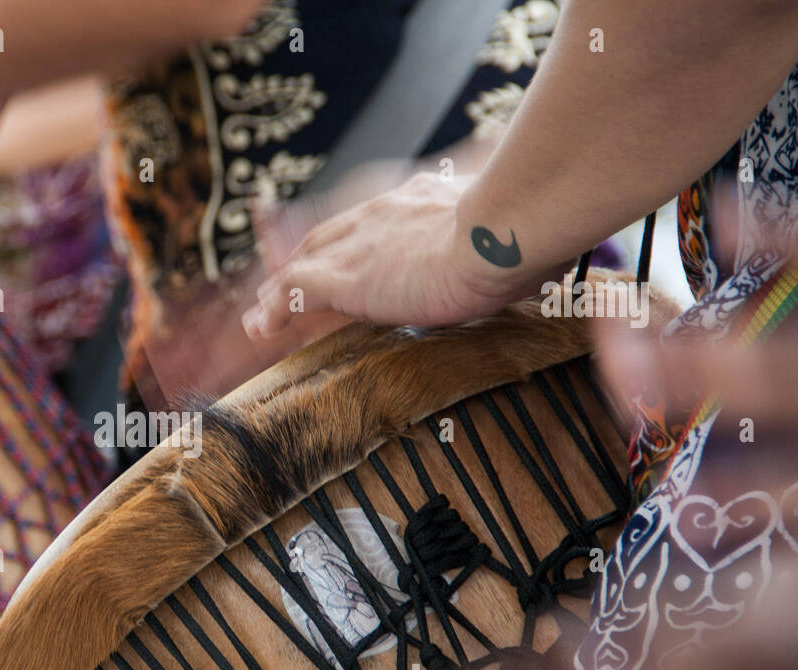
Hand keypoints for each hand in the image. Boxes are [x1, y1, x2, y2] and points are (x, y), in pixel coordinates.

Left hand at [242, 173, 546, 338]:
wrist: (503, 230)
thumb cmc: (526, 233)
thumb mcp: (516, 234)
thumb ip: (511, 247)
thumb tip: (550, 267)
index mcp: (421, 201)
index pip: (372, 221)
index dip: (350, 240)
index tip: (343, 257)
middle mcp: (382, 214)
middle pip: (328, 237)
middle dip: (305, 259)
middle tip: (284, 284)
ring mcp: (360, 244)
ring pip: (303, 263)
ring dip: (279, 289)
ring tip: (261, 313)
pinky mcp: (346, 276)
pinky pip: (294, 291)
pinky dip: (274, 309)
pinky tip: (260, 328)